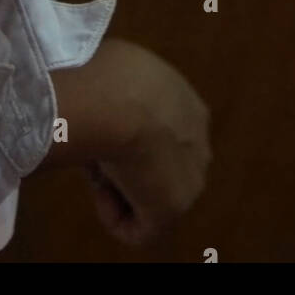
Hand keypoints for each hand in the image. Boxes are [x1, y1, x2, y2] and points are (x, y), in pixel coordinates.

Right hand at [54, 37, 210, 245]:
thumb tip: (98, 86)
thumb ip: (119, 83)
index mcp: (189, 105)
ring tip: (95, 165)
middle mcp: (199, 141)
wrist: (115, 100)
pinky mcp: (172, 211)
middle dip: (126, 161)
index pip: (160, 129)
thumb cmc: (110, 74)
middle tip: (96, 149)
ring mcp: (191, 178)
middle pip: (158, 162)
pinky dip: (114, 216)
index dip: (125, 130)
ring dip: (120, 186)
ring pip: (148, 193)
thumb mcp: (116, 66)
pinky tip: (99, 190)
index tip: (100, 125)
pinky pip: (139, 228)